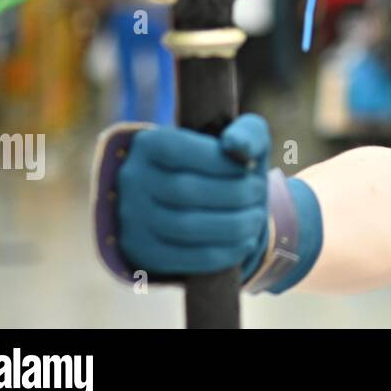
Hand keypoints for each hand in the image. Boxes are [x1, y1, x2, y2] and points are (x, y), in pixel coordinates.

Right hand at [117, 113, 270, 278]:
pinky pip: (187, 258)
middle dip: (235, 193)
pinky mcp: (144, 252)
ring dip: (234, 224)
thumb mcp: (239, 139)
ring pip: (186, 226)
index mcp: (149, 144)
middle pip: (185, 190)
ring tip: (256, 217)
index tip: (249, 167)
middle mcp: (132, 179)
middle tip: (258, 193)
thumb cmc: (223, 166)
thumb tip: (236, 145)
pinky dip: (225, 251)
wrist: (199, 203)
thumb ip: (247, 133)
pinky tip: (245, 240)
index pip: (183, 151)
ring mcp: (133, 219)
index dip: (223, 163)